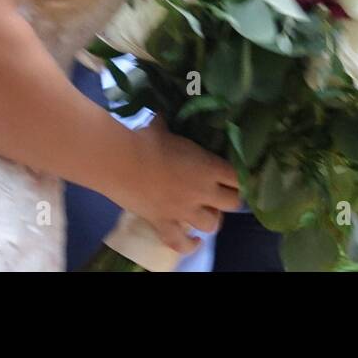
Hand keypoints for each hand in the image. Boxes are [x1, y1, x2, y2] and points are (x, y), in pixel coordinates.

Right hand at [121, 117, 240, 254]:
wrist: (117, 159)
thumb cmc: (143, 136)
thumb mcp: (165, 123)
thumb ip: (173, 122)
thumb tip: (166, 113)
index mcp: (208, 165)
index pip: (238, 177)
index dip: (239, 176)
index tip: (236, 173)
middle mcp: (202, 192)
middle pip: (232, 203)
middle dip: (229, 198)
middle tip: (220, 191)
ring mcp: (184, 211)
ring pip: (212, 225)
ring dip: (211, 218)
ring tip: (206, 211)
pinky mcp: (164, 224)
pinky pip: (181, 243)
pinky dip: (189, 245)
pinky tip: (194, 241)